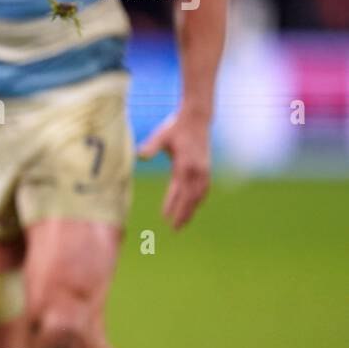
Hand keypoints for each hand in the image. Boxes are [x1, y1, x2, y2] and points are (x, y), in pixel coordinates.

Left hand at [138, 110, 210, 229]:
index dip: (173, 206)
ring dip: (192, 209)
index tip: (166, 218)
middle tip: (175, 229)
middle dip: (184, 214)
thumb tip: (140, 155)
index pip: (179, 191)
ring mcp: (204, 169)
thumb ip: (151, 146)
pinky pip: (204, 188)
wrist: (197, 118)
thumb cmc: (175, 127)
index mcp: (184, 165)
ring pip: (199, 195)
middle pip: (190, 198)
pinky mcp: (207, 167)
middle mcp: (197, 169)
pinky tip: (195, 205)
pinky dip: (199, 199)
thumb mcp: (161, 135)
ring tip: (184, 222)